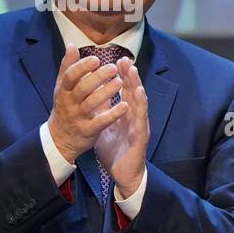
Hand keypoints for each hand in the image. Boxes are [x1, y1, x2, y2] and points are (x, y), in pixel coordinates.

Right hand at [46, 44, 129, 163]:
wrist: (60, 139)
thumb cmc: (65, 107)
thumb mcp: (63, 88)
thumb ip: (68, 67)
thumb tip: (72, 45)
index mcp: (63, 90)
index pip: (70, 76)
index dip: (82, 67)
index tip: (96, 58)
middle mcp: (69, 103)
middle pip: (82, 88)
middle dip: (97, 77)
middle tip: (113, 68)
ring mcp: (78, 117)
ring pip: (91, 104)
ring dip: (106, 92)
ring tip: (119, 82)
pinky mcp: (88, 130)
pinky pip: (101, 122)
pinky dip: (113, 114)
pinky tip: (125, 106)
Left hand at [94, 57, 149, 194]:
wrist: (123, 174)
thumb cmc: (115, 151)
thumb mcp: (104, 128)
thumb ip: (101, 112)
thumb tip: (92, 97)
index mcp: (124, 115)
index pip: (124, 92)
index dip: (121, 77)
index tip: (116, 61)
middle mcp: (134, 117)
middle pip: (133, 93)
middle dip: (130, 75)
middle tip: (125, 58)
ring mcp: (139, 126)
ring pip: (139, 102)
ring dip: (137, 85)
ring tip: (133, 71)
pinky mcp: (141, 136)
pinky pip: (140, 119)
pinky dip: (140, 105)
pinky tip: (139, 94)